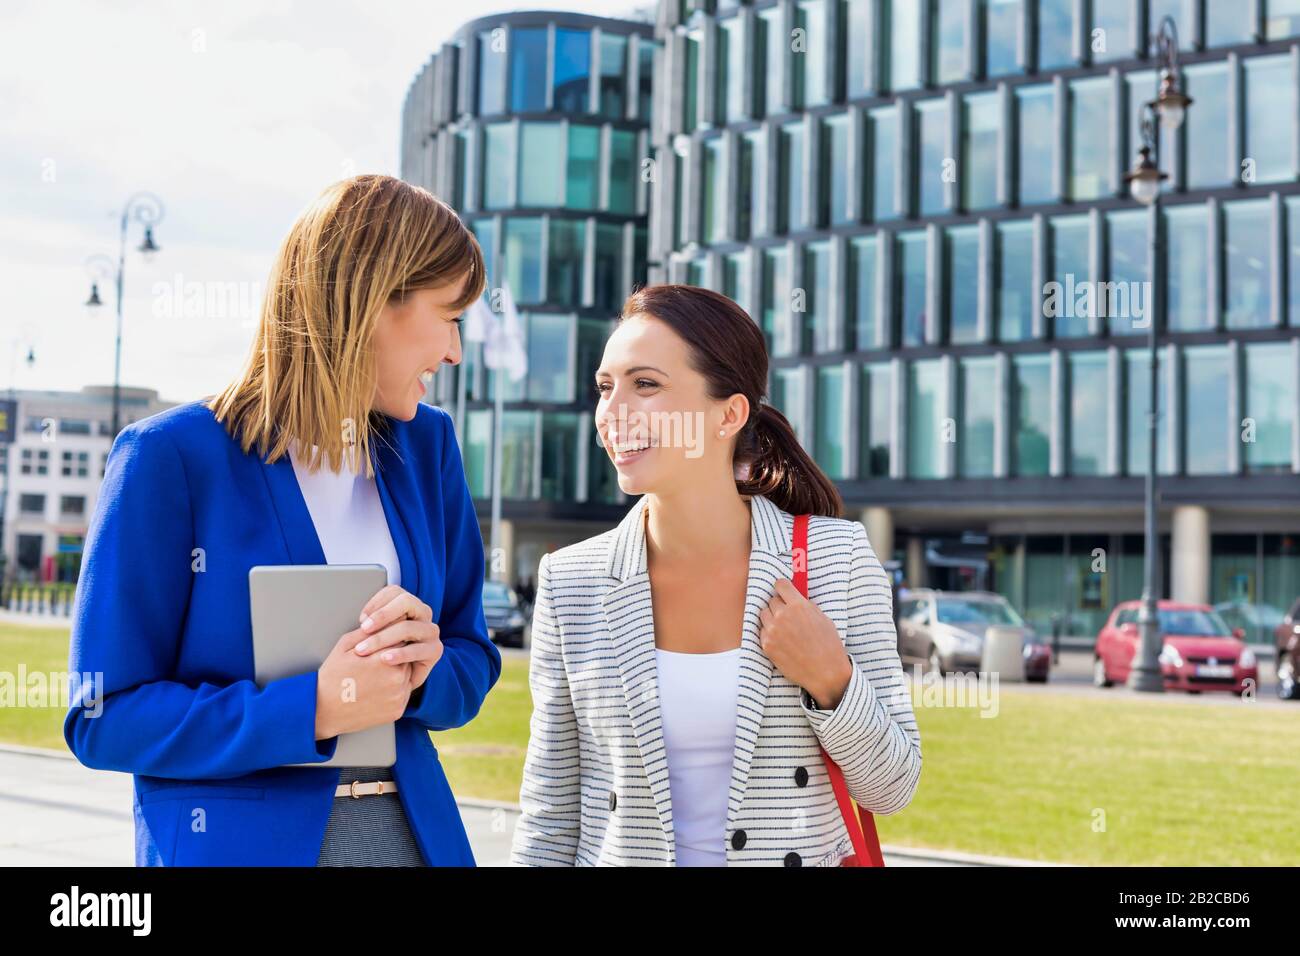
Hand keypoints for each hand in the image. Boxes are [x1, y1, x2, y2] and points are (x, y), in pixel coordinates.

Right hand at [315, 627, 413, 739]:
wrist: (323, 709)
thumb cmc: (333, 675)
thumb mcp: (345, 645)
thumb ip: (370, 631)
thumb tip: (388, 620)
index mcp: (385, 658)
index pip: (401, 640)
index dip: (389, 641)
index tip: (377, 647)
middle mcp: (396, 678)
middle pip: (406, 658)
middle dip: (394, 657)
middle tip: (373, 664)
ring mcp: (398, 697)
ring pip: (406, 677)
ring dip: (396, 674)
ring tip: (373, 678)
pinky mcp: (397, 711)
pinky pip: (402, 695)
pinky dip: (394, 692)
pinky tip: (376, 691)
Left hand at [352, 585, 443, 698]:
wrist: (396, 682)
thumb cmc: (382, 653)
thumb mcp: (374, 635)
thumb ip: (372, 625)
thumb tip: (364, 620)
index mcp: (409, 605)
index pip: (394, 592)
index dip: (376, 602)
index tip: (361, 619)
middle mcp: (422, 613)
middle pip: (406, 602)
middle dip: (383, 615)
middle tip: (364, 630)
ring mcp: (430, 631)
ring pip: (408, 627)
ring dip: (383, 638)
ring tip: (365, 649)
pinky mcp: (435, 650)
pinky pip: (418, 649)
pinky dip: (400, 654)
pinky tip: (385, 659)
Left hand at [758, 578, 852, 709]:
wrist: (825, 673)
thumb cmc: (828, 645)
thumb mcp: (823, 618)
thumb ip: (806, 605)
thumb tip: (796, 596)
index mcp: (798, 606)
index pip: (780, 584)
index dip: (783, 587)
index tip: (784, 591)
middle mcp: (782, 616)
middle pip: (772, 600)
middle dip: (780, 605)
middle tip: (789, 615)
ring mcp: (772, 631)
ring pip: (764, 614)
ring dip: (772, 618)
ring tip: (785, 628)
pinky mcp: (766, 645)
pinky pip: (763, 631)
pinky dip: (769, 633)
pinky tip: (782, 641)